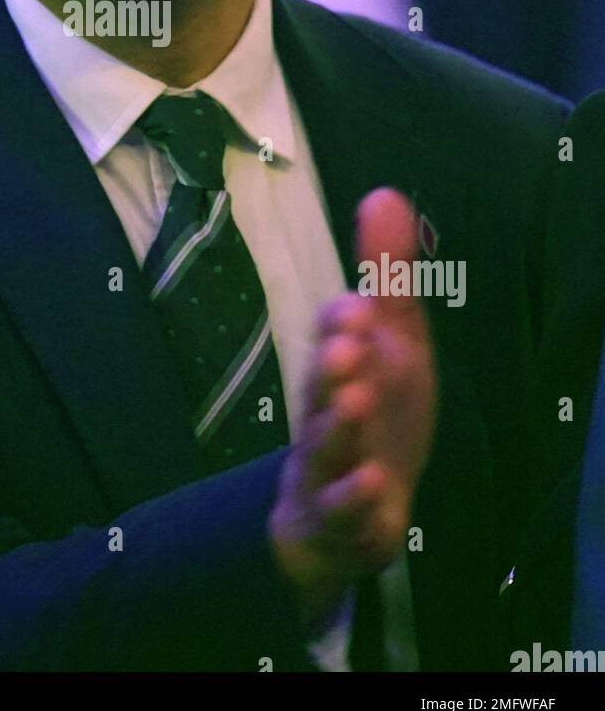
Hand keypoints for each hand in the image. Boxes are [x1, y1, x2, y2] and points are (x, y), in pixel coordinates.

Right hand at [267, 188, 436, 629]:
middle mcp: (324, 411)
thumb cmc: (373, 412)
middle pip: (319, 386)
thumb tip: (384, 192)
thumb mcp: (391, 343)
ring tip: (356, 401)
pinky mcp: (338, 518)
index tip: (358, 309)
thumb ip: (387, 277)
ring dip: (338, 425)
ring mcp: (325, 468)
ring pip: (324, 446)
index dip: (342, 324)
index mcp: (339, 366)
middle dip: (330, 366)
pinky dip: (355, 499)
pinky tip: (375, 484)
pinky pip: (343, 512)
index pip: (332, 337)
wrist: (345, 513)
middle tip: (348, 346)